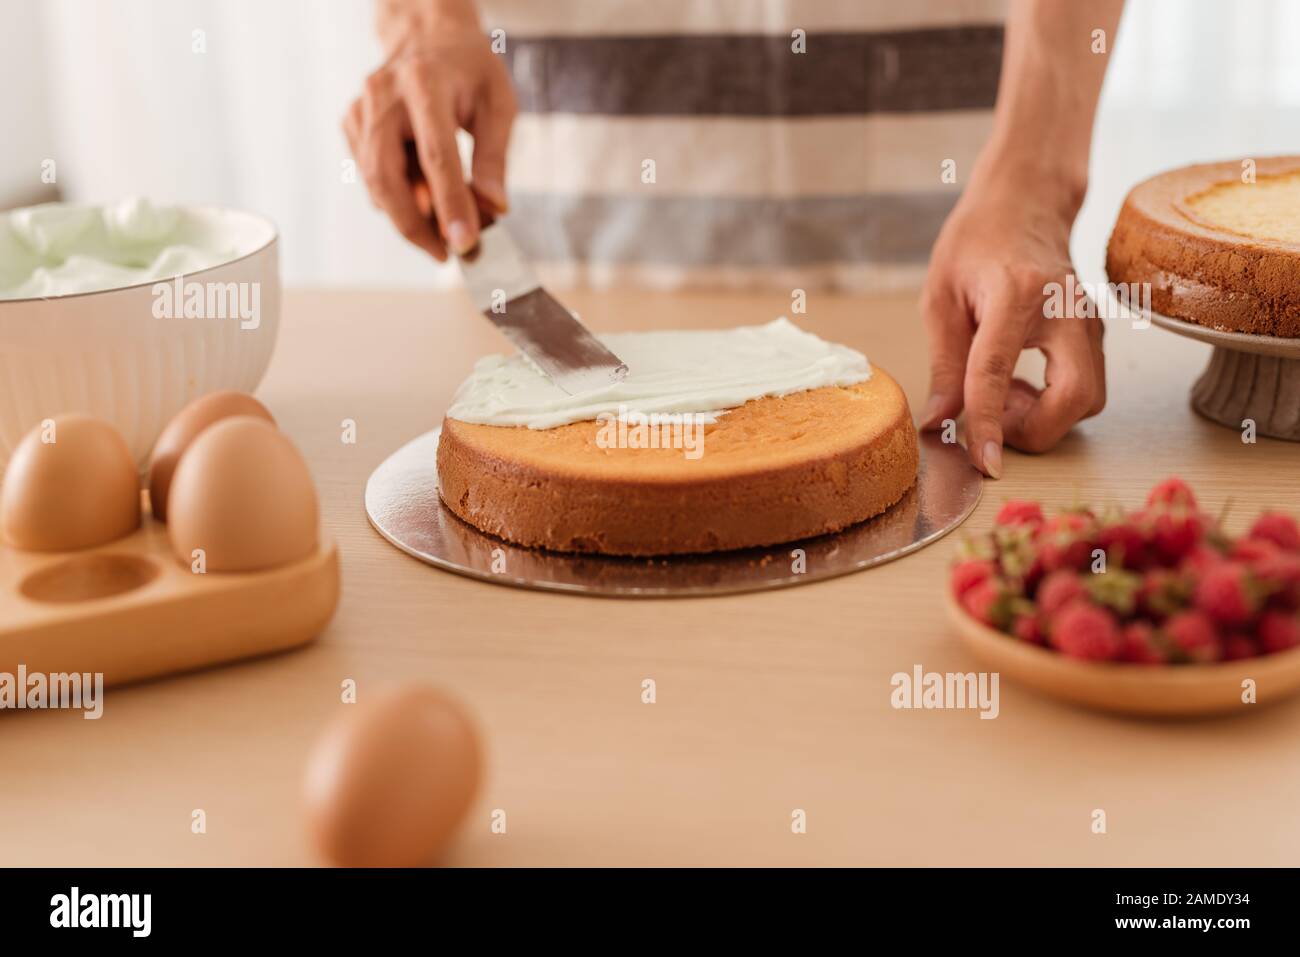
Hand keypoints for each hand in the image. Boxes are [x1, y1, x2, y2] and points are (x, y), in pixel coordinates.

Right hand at [343, 25, 515, 259]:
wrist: (427, 34)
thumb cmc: (468, 68)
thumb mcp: (497, 103)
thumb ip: (495, 157)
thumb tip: (494, 208)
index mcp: (425, 84)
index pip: (437, 157)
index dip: (449, 204)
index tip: (464, 244)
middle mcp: (384, 96)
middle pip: (388, 176)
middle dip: (415, 226)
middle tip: (445, 253)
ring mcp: (361, 110)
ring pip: (375, 182)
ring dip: (407, 216)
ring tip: (442, 229)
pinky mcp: (352, 123)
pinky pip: (370, 175)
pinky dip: (396, 197)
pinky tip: (423, 198)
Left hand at [920, 176, 1105, 477]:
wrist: (1025, 203)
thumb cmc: (976, 243)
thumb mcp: (941, 298)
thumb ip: (945, 365)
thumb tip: (939, 423)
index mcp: (1016, 294)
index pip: (998, 372)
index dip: (989, 422)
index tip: (985, 463)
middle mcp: (1067, 308)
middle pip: (1075, 397)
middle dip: (1035, 429)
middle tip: (994, 418)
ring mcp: (1091, 321)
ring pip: (1088, 399)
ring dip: (1043, 417)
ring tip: (1005, 394)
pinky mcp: (1097, 335)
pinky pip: (1085, 388)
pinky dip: (1054, 403)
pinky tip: (1021, 384)